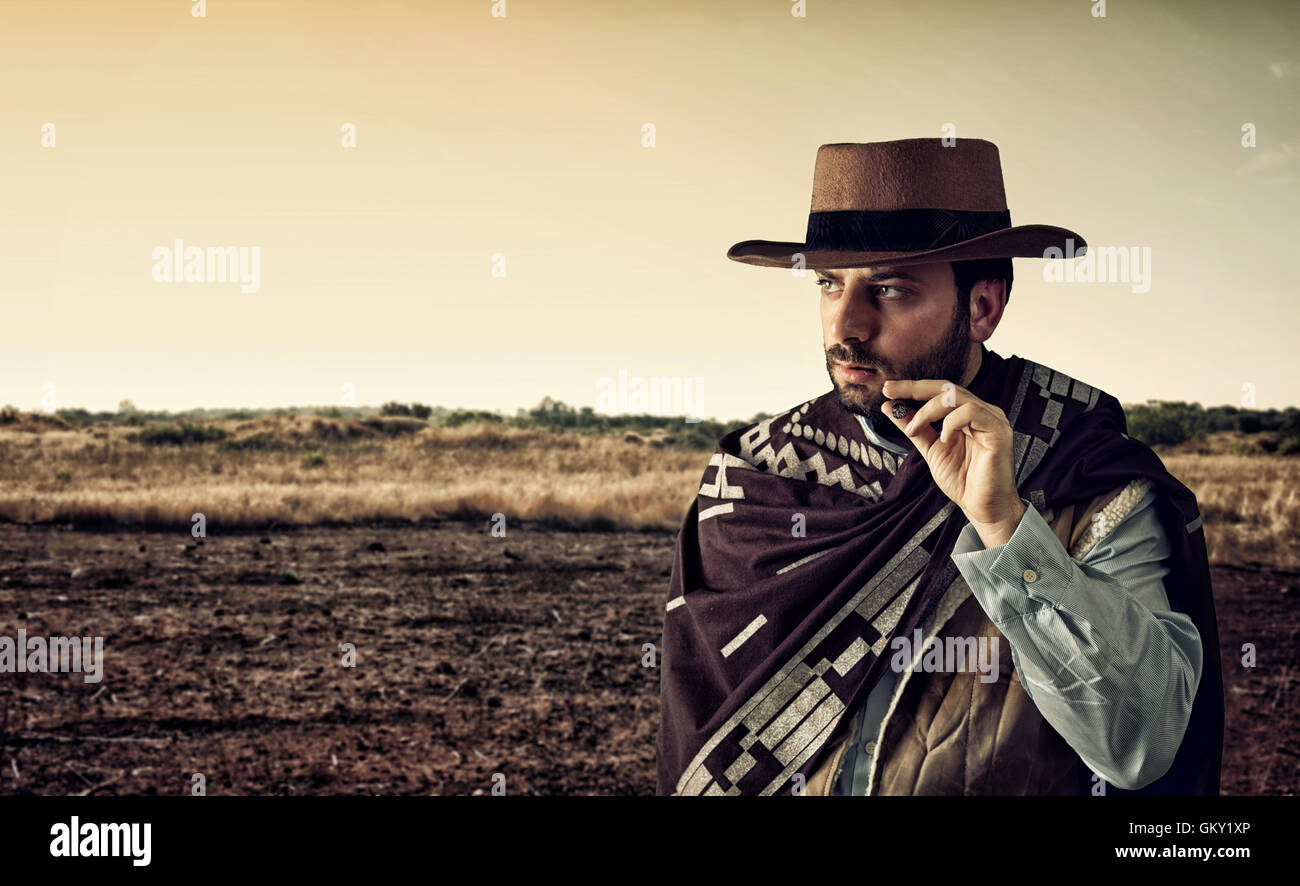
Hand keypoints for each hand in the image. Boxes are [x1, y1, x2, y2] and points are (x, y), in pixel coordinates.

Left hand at [880, 378, 1025, 546]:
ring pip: (956, 395)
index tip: (887, 390)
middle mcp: (980, 411)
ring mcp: (991, 418)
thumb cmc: (962, 480)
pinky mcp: (998, 430)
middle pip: (946, 387)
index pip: (938, 392)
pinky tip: (944, 439)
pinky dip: (951, 422)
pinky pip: (972, 411)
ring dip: (928, 410)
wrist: (981, 507)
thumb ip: (915, 428)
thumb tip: (890, 408)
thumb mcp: (931, 449)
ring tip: (914, 428)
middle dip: (914, 388)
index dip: (913, 388)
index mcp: (966, 415)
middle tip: (889, 392)